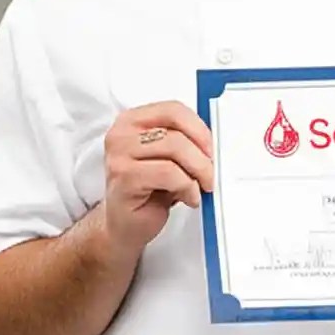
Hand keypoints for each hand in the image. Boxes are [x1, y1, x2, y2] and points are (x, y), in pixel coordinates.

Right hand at [102, 101, 214, 253]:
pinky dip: (188, 187)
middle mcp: (121, 134)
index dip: (199, 128)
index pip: (173, 109)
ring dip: (197, 172)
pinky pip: (169, 174)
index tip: (212, 149)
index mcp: (133, 121)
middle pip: (176, 132)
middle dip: (202, 155)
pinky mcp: (124, 178)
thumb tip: (216, 142)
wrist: (125, 225)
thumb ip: (185, 143)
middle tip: (212, 174)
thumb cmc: (149, 191)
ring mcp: (119, 155)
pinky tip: (189, 198)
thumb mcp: (169, 159)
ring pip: (175, 149)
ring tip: (199, 188)